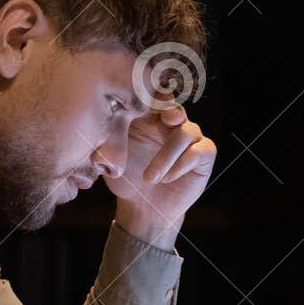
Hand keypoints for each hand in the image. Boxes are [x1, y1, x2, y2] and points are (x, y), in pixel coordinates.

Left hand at [104, 105, 217, 249]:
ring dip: (166, 156)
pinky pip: (200, 150)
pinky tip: (166, 179)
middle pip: (175, 106)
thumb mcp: (111, 158)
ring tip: (150, 178)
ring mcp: (190, 138)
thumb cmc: (127, 180)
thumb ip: (109, 137)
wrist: (142, 209)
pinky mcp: (203, 155)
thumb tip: (100, 121)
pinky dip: (181, 164)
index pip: (153, 98)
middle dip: (170, 109)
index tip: (143, 100)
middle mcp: (171, 124)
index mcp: (148, 118)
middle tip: (166, 119)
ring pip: (185, 132)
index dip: (152, 94)